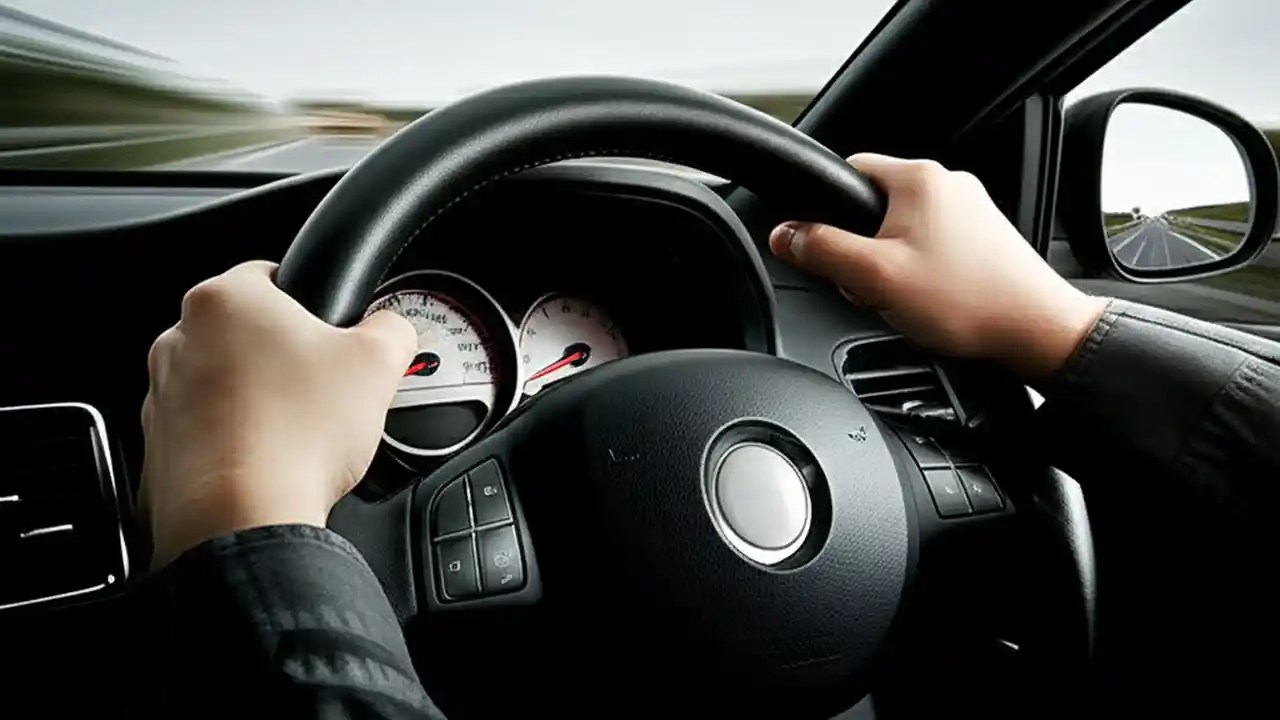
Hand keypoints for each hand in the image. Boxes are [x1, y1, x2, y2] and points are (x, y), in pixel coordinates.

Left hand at [141, 261, 415, 567]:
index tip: (331, 334)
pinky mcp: (158, 445)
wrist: (243, 520)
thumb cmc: (296, 436)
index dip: (312, 305)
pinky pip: (205, 433)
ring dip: (257, 399)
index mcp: (226, 300)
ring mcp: (161, 395)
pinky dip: (234, 442)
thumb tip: (392, 329)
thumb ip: (392, 328)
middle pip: (246, 332)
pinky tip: (269, 460)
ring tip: (298, 431)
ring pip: (223, 382)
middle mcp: (178, 340)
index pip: (272, 274)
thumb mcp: (378, 363)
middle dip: (284, 356)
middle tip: (323, 388)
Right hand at [770, 153, 1106, 377]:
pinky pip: (930, 247)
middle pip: (872, 208)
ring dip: (890, 266)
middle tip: (874, 286)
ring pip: (900, 232)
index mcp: (918, 178)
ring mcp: (970, 210)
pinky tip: (930, 302)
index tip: (825, 246)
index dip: (826, 211)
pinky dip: (920, 274)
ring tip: (906, 299)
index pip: (847, 172)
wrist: (1036, 330)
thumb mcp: (874, 277)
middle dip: (862, 250)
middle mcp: (947, 184)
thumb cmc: (966, 301)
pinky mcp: (984, 238)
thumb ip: (821, 250)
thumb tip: (784, 233)